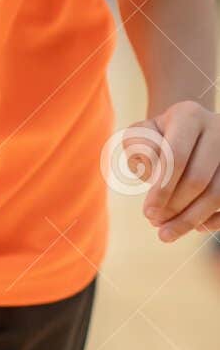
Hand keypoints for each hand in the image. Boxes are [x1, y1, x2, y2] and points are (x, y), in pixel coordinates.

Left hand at [120, 102, 219, 241]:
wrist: (187, 134)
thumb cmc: (157, 138)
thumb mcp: (139, 136)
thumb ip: (137, 147)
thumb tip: (154, 172)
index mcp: (189, 115)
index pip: (176, 156)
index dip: (161, 189)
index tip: (147, 213)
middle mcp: (218, 129)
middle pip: (199, 179)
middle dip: (175, 207)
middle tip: (155, 223)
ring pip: (218, 194)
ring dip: (192, 219)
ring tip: (166, 233)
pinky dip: (213, 220)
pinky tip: (195, 227)